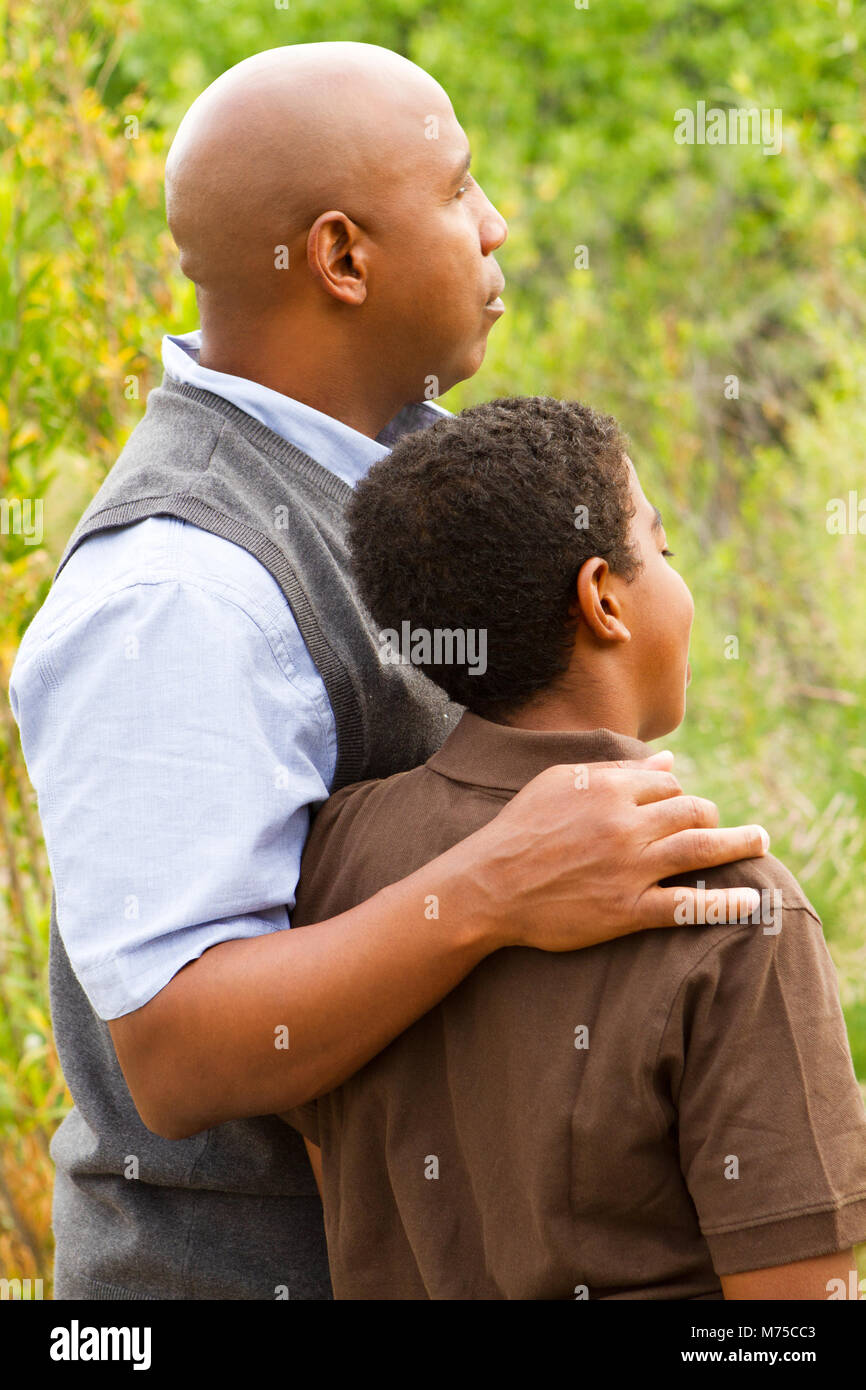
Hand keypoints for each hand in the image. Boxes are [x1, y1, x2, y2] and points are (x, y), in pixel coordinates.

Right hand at [469, 751, 767, 950]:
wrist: (488, 885)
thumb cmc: (520, 829)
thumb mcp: (561, 783)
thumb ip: (616, 772)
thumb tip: (669, 761)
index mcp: (609, 790)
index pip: (669, 784)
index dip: (679, 795)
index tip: (681, 808)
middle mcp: (625, 825)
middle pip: (692, 812)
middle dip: (712, 817)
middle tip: (724, 828)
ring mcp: (628, 869)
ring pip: (700, 849)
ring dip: (739, 844)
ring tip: (762, 843)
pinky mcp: (626, 911)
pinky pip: (687, 905)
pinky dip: (723, 904)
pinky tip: (750, 901)